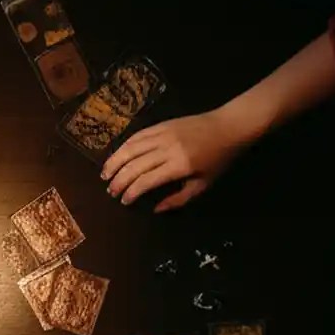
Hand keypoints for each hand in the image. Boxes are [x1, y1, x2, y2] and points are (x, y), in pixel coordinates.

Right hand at [101, 110, 242, 212]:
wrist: (228, 126)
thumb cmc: (218, 159)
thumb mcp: (203, 184)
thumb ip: (179, 199)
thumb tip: (156, 209)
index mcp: (179, 165)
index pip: (146, 180)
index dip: (131, 192)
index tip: (124, 201)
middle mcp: (167, 149)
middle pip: (134, 165)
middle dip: (119, 180)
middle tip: (110, 191)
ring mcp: (162, 134)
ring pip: (130, 148)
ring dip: (115, 162)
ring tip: (105, 174)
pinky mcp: (161, 124)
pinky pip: (137, 136)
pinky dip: (124, 146)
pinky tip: (117, 156)